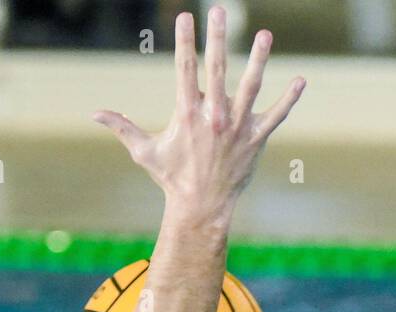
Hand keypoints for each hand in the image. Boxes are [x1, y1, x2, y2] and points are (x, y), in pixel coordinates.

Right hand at [92, 6, 304, 223]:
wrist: (202, 207)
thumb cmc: (172, 178)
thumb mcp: (144, 152)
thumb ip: (122, 127)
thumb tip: (94, 114)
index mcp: (187, 113)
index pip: (184, 68)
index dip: (185, 40)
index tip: (186, 16)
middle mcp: (214, 116)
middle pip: (216, 68)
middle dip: (218, 37)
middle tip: (220, 9)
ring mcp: (238, 126)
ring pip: (251, 86)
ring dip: (259, 59)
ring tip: (265, 34)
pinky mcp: (256, 139)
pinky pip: (276, 115)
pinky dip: (289, 99)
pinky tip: (301, 81)